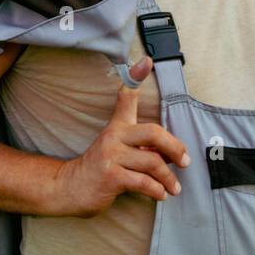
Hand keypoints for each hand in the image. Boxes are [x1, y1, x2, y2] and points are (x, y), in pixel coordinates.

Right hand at [46, 56, 191, 217]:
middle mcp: (114, 136)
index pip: (127, 96)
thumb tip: (172, 152)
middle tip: (184, 162)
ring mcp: (111, 156)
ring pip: (152, 162)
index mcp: (118, 126)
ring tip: (173, 187)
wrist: (70, 187)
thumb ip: (141, 143)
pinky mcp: (110, 176)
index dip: (136, 76)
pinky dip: (156, 190)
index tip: (147, 60)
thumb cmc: (102, 167)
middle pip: (153, 133)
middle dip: (175, 148)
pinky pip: (143, 182)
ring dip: (168, 178)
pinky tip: (160, 194)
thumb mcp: (117, 146)